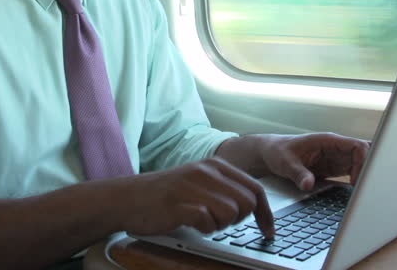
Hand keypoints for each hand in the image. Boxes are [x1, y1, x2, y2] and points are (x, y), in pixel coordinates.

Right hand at [120, 157, 274, 237]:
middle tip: (218, 220)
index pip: (255, 188)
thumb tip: (255, 205)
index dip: (265, 213)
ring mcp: (192, 186)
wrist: (128, 198)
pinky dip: (203, 228)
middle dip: (238, 220)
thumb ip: (225, 187)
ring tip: (201, 220)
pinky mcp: (179, 203)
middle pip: (247, 203)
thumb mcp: (199, 181)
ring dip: (219, 225)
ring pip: (231, 213)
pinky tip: (190, 222)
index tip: (269, 231)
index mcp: (215, 165)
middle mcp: (206, 171)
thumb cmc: (166, 195)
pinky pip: (208, 221)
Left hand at [261, 133, 368, 190]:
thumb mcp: (285, 163)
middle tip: (365, 188)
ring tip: (363, 192)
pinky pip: (354, 171)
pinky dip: (359, 180)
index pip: (357, 146)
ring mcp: (337, 157)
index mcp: (328, 141)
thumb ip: (298, 173)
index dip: (362, 162)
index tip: (355, 181)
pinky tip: (357, 192)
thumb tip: (308, 185)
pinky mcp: (335, 167)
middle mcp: (336, 148)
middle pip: (365, 154)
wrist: (271, 153)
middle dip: (370, 169)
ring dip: (365, 175)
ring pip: (362, 163)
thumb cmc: (278, 152)